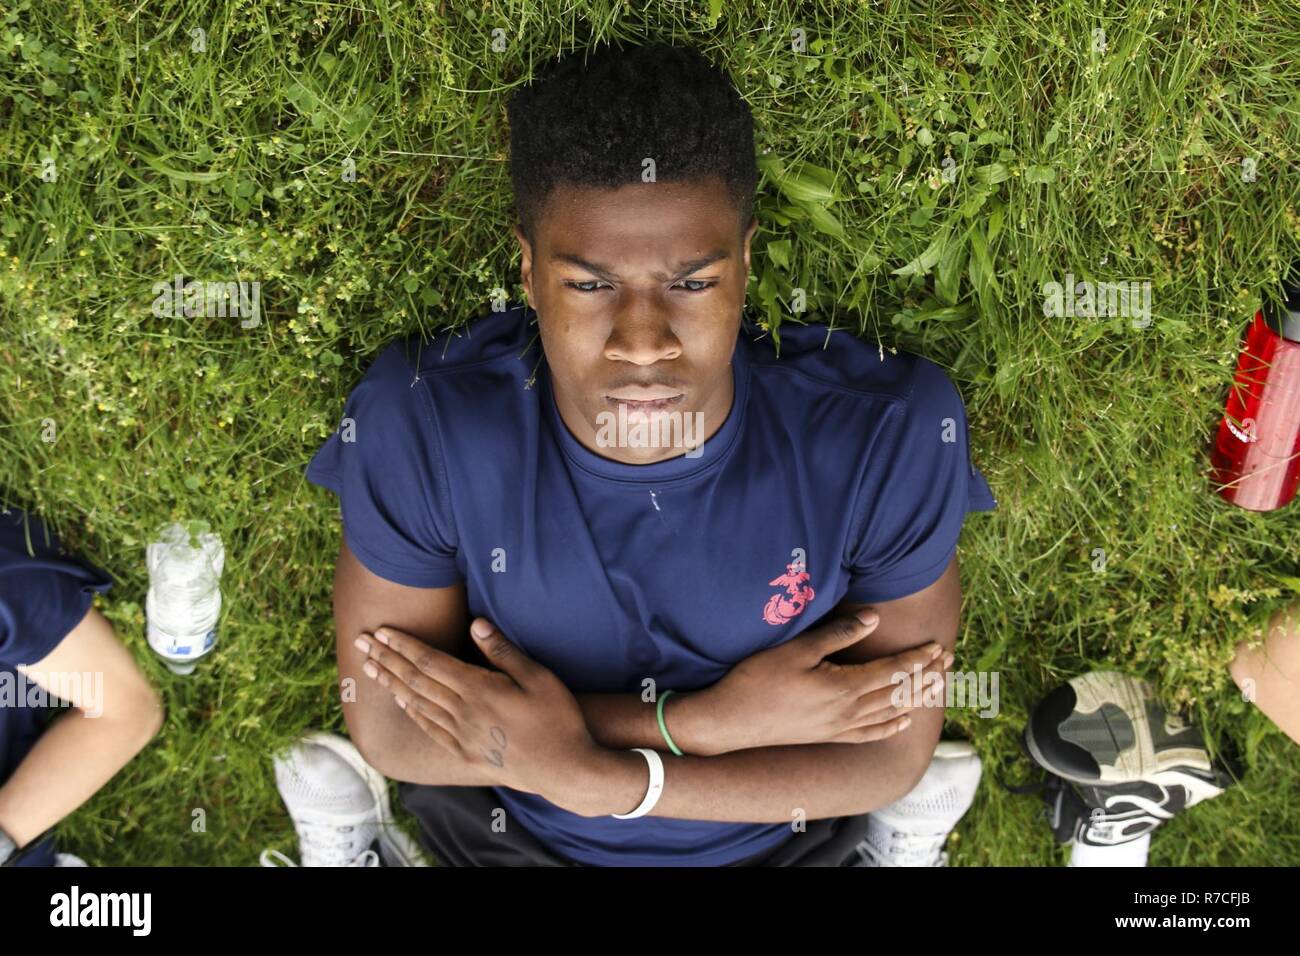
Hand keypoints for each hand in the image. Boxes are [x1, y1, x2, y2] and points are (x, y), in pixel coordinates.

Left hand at [354, 618, 607, 803]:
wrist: (565, 770)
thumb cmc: (558, 718)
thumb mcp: (539, 677)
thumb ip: (504, 651)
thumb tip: (475, 625)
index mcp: (479, 690)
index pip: (431, 662)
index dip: (404, 645)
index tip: (382, 631)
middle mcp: (463, 713)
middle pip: (415, 682)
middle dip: (386, 659)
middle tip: (361, 643)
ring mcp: (462, 736)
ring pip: (417, 704)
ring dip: (390, 684)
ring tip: (370, 668)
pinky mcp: (465, 753)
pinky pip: (430, 729)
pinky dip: (411, 712)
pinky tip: (401, 702)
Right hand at [691, 609, 951, 754]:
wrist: (731, 722)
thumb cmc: (758, 680)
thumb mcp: (797, 650)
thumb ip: (838, 634)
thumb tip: (874, 618)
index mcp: (843, 687)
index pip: (892, 671)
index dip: (917, 659)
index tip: (937, 646)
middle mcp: (848, 711)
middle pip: (898, 692)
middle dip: (926, 676)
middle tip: (948, 662)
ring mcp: (839, 727)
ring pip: (889, 713)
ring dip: (916, 698)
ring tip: (937, 686)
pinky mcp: (828, 736)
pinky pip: (870, 733)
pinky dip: (891, 726)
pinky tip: (904, 720)